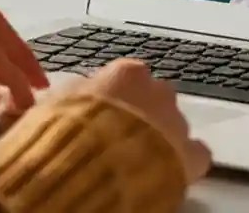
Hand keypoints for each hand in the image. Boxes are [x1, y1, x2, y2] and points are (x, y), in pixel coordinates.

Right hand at [65, 59, 211, 182]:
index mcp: (124, 74)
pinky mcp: (191, 157)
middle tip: (120, 138)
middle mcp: (157, 92)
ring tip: (139, 161)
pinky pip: (194, 154)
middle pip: (154, 98)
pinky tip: (165, 173)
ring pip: (174, 124)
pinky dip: (183, 162)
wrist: (85, 173)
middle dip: (142, 114)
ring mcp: (177, 123)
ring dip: (161, 137)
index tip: (102, 112)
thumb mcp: (54, 104)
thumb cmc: (62, 135)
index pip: (126, 77)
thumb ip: (74, 93)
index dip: (114, 97)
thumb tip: (77, 91)